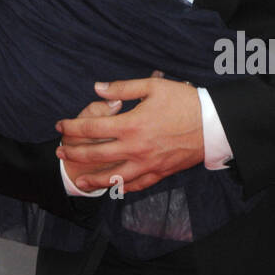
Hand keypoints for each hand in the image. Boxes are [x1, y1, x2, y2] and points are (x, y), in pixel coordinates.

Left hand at [56, 74, 203, 192]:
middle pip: (96, 155)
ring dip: (94, 179)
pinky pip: (137, 185)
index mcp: (131, 125)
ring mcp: (147, 164)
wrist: (214, 125)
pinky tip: (114, 188)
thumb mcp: (153, 87)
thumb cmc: (184, 102)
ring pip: (114, 177)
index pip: (91, 128)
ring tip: (80, 181)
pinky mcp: (160, 172)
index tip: (60, 126)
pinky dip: (123, 188)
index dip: (72, 127)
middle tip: (61, 153)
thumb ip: (122, 88)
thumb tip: (97, 88)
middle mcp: (135, 148)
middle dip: (74, 153)